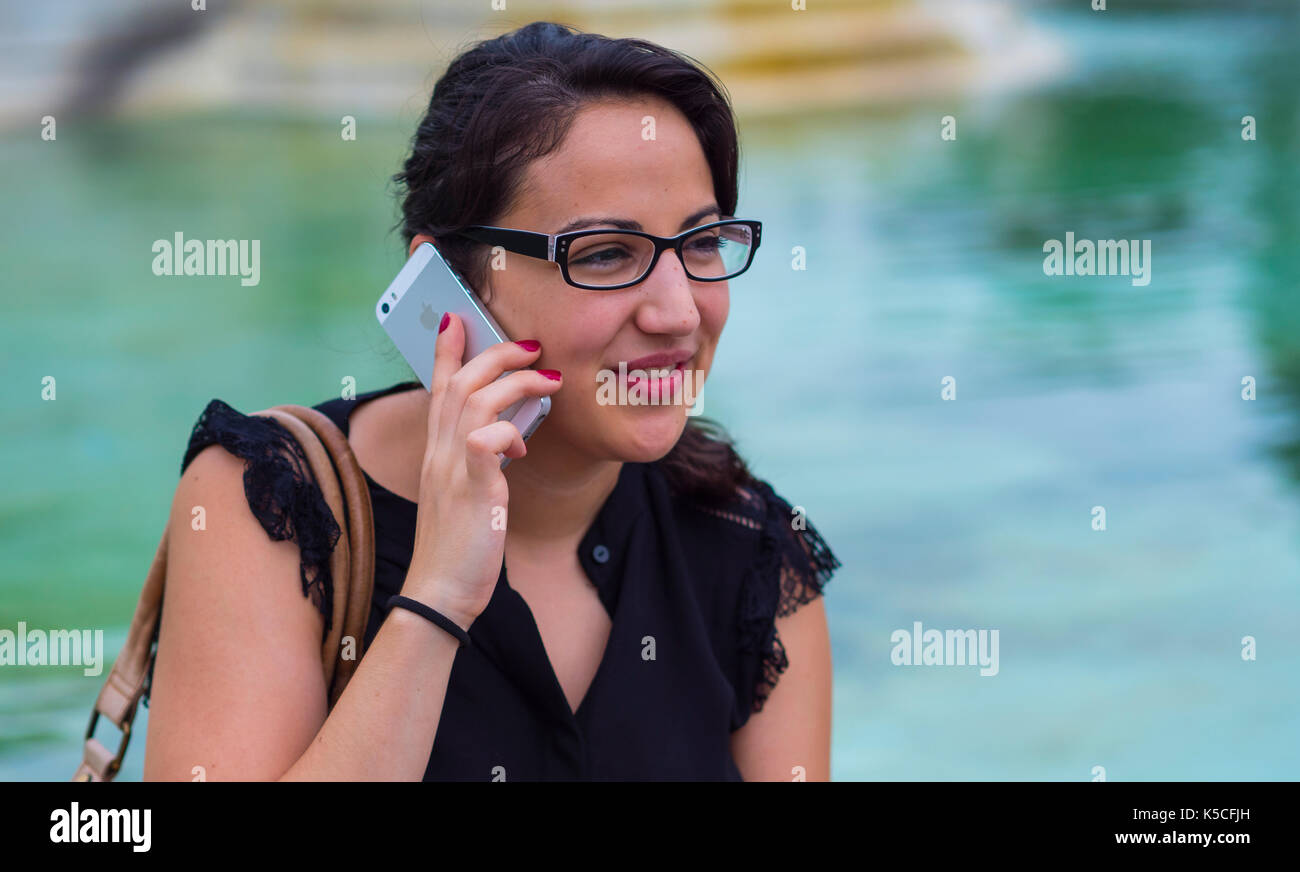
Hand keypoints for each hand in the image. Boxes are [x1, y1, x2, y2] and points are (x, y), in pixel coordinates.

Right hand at [399, 312, 561, 629]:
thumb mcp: (466, 493)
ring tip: (549, 380)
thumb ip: (479, 460)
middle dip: (495, 354)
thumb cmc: (460, 545)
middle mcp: (437, 454)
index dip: (447, 350)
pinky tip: (523, 444)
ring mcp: (451, 470)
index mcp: (436, 452)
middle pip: (459, 383)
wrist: (440, 593)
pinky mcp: (471, 491)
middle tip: (531, 346)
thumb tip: (510, 436)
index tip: (457, 318)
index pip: (437, 388)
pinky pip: (483, 442)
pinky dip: (507, 431)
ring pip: (474, 401)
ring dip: (514, 383)